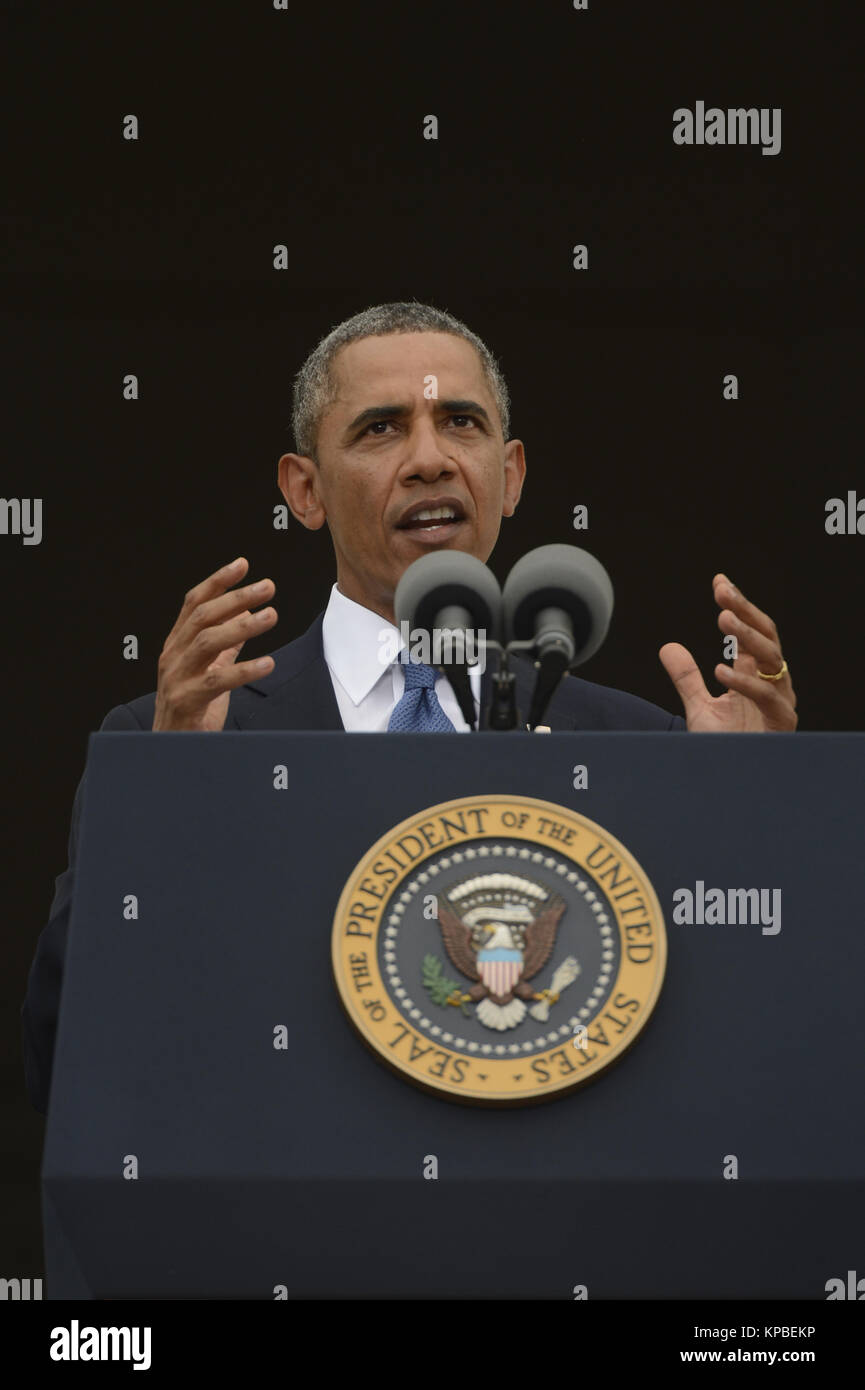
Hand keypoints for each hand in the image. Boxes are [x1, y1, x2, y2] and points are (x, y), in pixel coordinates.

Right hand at [152, 557, 277, 730]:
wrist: (173, 747)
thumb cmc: (192, 709)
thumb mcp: (211, 670)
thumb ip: (227, 646)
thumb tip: (246, 617)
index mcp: (177, 645)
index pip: (194, 603)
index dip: (218, 582)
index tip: (242, 565)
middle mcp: (173, 656)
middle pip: (203, 617)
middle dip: (237, 598)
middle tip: (267, 588)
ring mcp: (176, 678)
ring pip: (207, 642)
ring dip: (242, 626)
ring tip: (271, 616)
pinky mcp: (186, 700)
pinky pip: (217, 681)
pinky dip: (244, 670)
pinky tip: (267, 663)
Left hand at [659, 574, 796, 731]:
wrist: (732, 781)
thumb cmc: (725, 746)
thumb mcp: (699, 707)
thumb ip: (686, 678)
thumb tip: (668, 646)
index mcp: (756, 674)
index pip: (751, 631)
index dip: (738, 606)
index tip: (719, 582)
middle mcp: (772, 682)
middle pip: (766, 636)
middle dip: (746, 611)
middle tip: (723, 594)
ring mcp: (779, 700)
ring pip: (773, 659)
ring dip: (749, 637)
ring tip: (724, 618)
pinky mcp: (781, 722)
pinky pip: (768, 696)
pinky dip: (745, 682)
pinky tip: (721, 669)